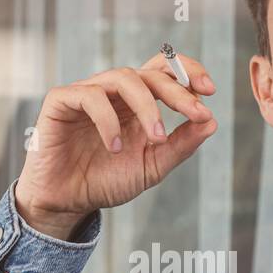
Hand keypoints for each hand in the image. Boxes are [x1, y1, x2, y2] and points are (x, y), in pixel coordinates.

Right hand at [14, 51, 218, 238]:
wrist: (67, 202)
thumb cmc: (105, 181)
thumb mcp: (151, 166)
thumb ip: (180, 145)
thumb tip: (211, 121)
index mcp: (136, 102)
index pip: (164, 70)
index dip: (188, 72)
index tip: (210, 92)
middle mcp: (112, 92)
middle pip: (150, 72)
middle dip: (178, 90)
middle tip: (196, 112)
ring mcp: (86, 93)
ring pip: (123, 78)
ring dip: (147, 107)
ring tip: (156, 138)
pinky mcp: (60, 101)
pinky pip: (89, 96)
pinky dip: (108, 120)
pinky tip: (115, 146)